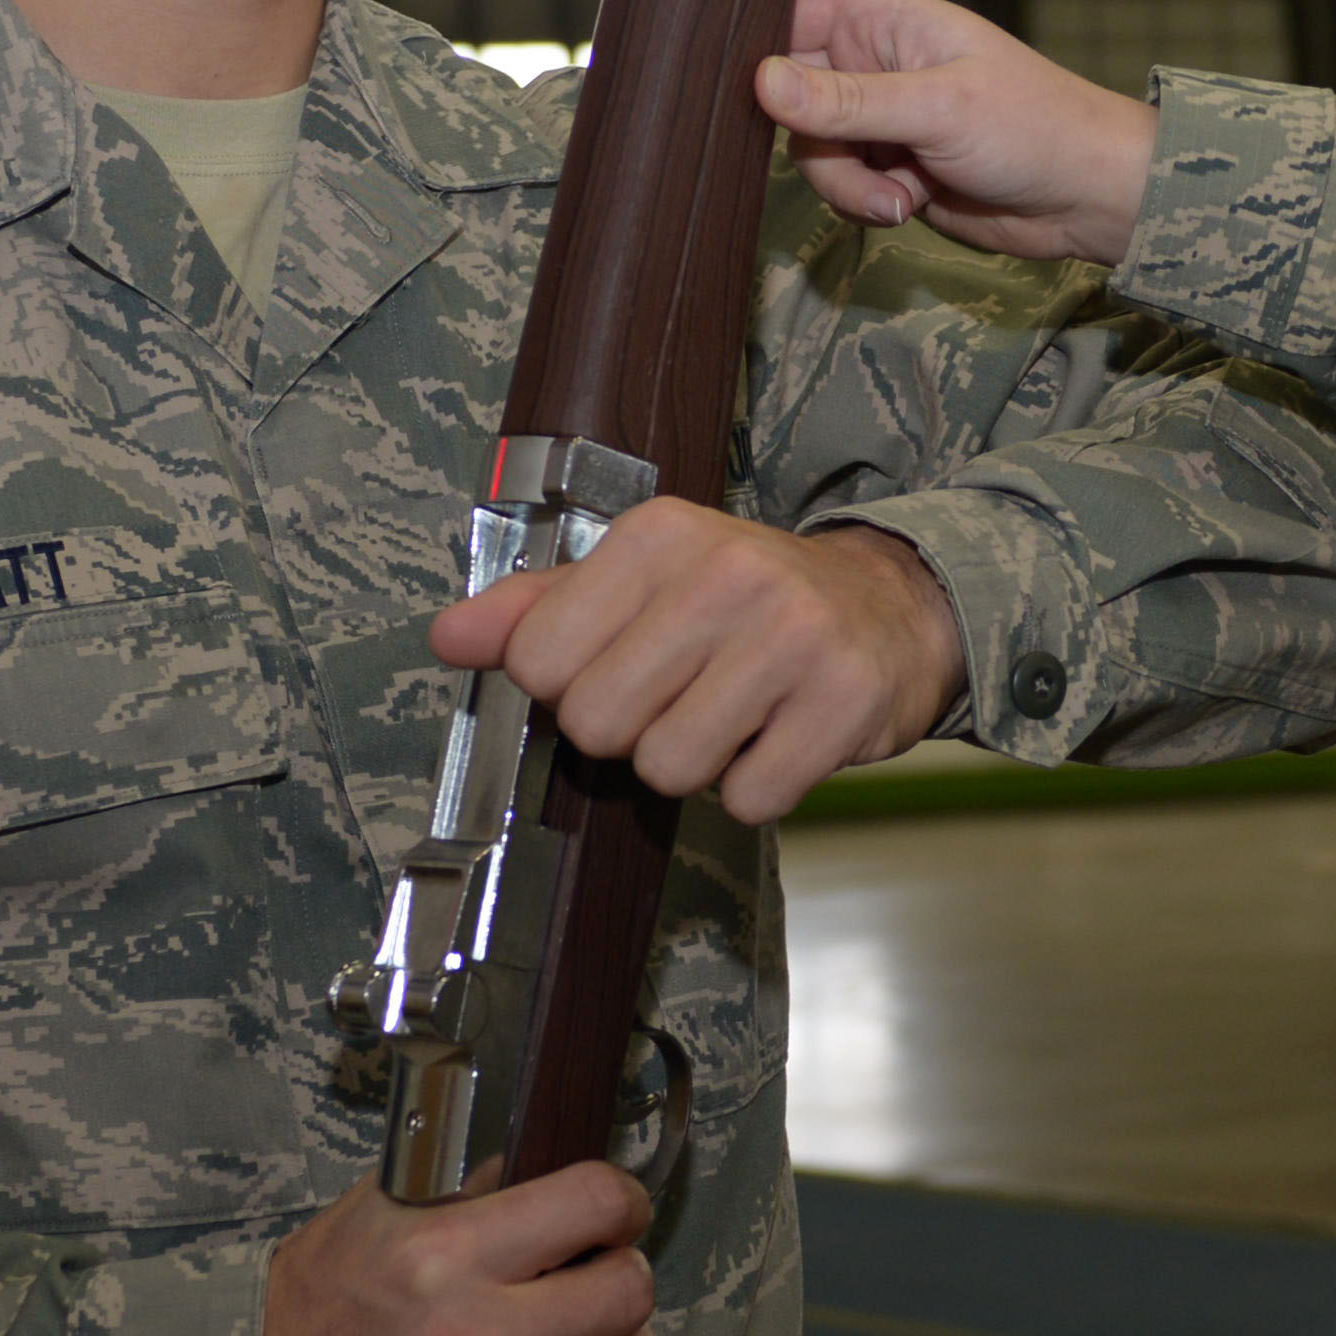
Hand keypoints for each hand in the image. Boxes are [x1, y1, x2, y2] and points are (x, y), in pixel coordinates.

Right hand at [266, 1161, 661, 1335]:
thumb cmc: (326, 1295)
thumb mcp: (384, 1209)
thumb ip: (476, 1186)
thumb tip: (566, 1182)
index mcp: (440, 1254)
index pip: (593, 1205)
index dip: (621, 1201)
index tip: (616, 1212)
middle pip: (624, 1296)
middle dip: (625, 1276)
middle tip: (604, 1277)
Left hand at [432, 505, 962, 824]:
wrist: (890, 605)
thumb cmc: (746, 601)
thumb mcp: (640, 581)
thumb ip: (537, 611)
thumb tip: (446, 639)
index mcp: (658, 537)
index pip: (538, 660)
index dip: (569, 687)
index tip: (621, 665)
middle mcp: (728, 574)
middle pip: (599, 726)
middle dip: (632, 733)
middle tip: (681, 697)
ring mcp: (794, 635)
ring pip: (670, 768)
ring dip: (696, 764)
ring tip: (733, 715)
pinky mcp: (846, 699)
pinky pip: (750, 798)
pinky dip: (758, 787)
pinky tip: (779, 736)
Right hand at [757, 0, 1157, 268]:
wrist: (1086, 197)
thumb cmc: (1033, 126)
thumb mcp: (936, 109)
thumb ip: (846, 101)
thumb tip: (761, 80)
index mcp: (883, 18)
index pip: (789, 9)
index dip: (754, 43)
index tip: (738, 86)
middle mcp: (871, 61)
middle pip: (787, 93)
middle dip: (813, 139)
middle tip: (854, 161)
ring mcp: (877, 117)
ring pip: (811, 150)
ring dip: (846, 184)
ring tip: (901, 197)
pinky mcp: (887, 167)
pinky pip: (840, 186)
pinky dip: (866, 203)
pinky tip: (912, 203)